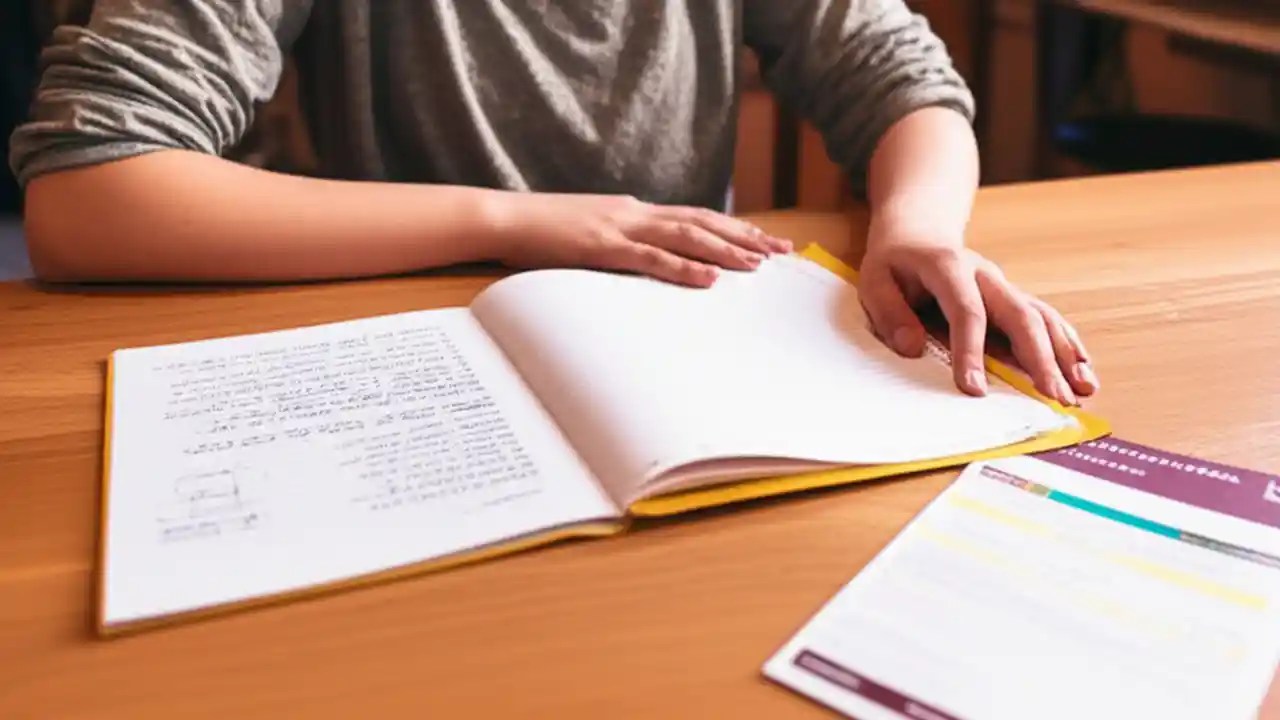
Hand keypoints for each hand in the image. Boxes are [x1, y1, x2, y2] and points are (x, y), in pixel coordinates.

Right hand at [492, 193, 791, 286]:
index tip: (764, 241)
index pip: (694, 217)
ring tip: (757, 263)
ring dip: (724, 249)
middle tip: (782, 251)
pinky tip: (709, 277)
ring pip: (685, 235)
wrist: (505, 219)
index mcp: (633, 211)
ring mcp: (620, 228)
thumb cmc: (542, 232)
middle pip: (702, 221)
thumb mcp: (590, 235)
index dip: (732, 228)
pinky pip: (650, 258)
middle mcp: (635, 213)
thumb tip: (645, 259)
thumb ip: (621, 244)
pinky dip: (683, 267)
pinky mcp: (602, 247)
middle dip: (745, 236)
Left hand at [858, 223, 1098, 404]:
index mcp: (949, 268)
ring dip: (1065, 354)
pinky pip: (1045, 320)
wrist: (920, 230)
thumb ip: (890, 313)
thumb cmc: (895, 261)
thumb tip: (912, 348)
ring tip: (1084, 389)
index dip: (971, 352)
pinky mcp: (1012, 299)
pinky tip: (1083, 371)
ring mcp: (1004, 287)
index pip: (967, 312)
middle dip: (1040, 358)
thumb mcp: (874, 280)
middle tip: (1053, 397)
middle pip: (1020, 315)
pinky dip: (1067, 345)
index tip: (975, 390)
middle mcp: (985, 276)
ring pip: (1042, 317)